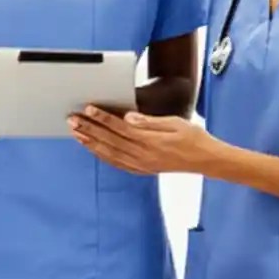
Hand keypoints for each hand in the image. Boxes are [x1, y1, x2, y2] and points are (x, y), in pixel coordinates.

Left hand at [68, 105, 210, 175]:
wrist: (206, 160)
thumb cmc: (193, 138)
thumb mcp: (175, 124)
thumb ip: (149, 122)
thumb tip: (128, 117)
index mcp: (151, 141)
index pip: (120, 127)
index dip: (102, 118)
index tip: (88, 109)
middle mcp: (143, 155)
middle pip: (110, 140)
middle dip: (89, 129)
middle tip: (72, 120)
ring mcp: (142, 164)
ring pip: (110, 153)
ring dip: (91, 143)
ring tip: (76, 133)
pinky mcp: (143, 169)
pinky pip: (117, 163)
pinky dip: (102, 156)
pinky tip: (93, 149)